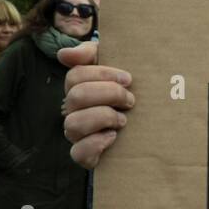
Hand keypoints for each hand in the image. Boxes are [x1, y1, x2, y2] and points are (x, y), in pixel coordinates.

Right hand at [60, 41, 133, 169]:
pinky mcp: (85, 156)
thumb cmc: (126, 92)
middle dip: (108, 95)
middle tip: (130, 100)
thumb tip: (64, 54)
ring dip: (103, 118)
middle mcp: (73, 110)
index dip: (103, 74)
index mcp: (78, 87)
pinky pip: (77, 153)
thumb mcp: (113, 66)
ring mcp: (77, 133)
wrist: (145, 128)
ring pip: (73, 124)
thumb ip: (91, 53)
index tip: (129, 79)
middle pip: (76, 96)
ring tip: (124, 120)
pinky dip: (95, 144)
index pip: (75, 75)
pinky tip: (113, 137)